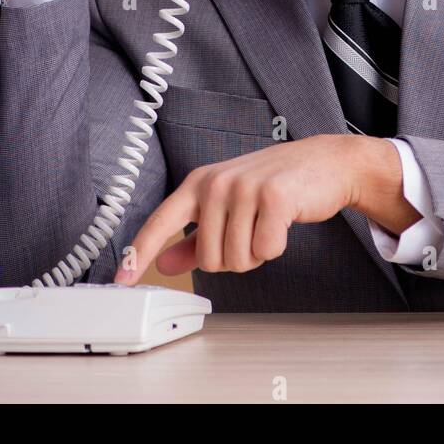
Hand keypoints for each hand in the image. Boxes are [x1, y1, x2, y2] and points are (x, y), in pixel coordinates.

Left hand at [114, 135, 420, 282]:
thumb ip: (194, 237)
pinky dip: (277, 246)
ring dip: (257, 253)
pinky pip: (266, 250)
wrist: (322, 163)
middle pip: (210, 260)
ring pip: (237, 259)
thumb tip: (164, 263)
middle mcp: (215, 183)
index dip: (140, 253)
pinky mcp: (273, 196)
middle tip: (253, 231)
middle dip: (235, 258)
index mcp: (198, 184)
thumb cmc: (273, 186)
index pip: (161, 222)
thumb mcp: (227, 206)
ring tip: (268, 224)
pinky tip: (284, 222)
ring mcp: (243, 187)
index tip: (121, 279)